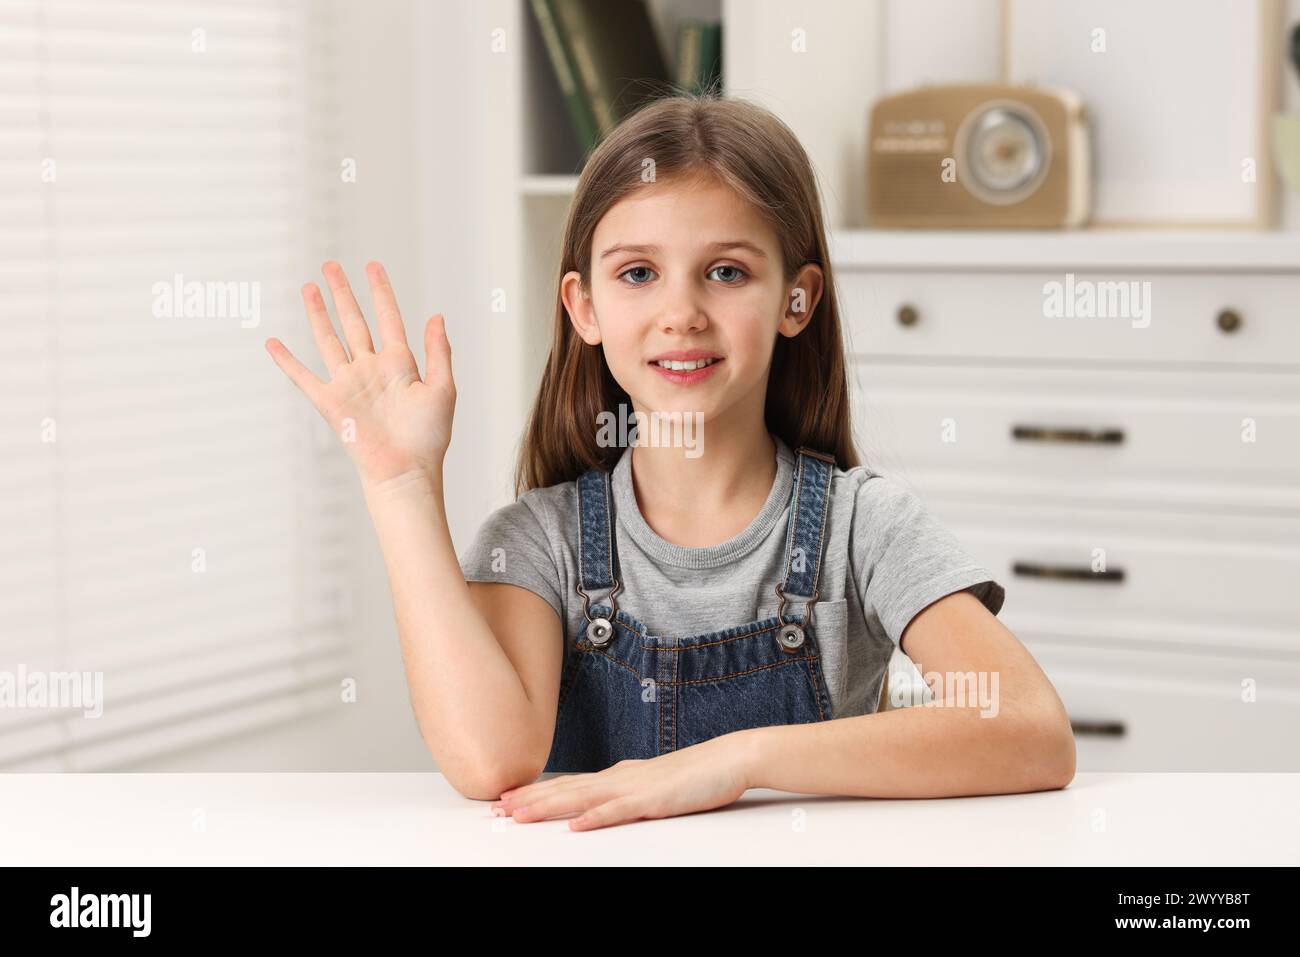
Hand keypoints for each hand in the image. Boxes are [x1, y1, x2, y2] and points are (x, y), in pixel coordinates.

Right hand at [265, 261, 454, 489]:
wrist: (405, 471)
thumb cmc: (429, 437)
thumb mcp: (443, 388)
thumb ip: (438, 352)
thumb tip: (437, 316)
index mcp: (399, 364)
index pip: (388, 317)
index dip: (381, 291)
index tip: (372, 266)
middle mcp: (371, 369)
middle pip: (353, 322)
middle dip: (342, 293)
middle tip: (330, 266)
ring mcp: (349, 384)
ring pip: (328, 339)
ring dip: (318, 313)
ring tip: (308, 287)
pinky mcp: (330, 403)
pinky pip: (303, 377)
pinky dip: (287, 361)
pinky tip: (273, 343)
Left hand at [490, 732, 755, 830]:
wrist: (729, 758)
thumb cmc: (695, 773)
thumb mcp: (652, 782)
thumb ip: (625, 789)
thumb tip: (600, 795)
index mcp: (618, 775)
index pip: (569, 785)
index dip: (536, 793)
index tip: (508, 801)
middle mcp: (619, 778)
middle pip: (566, 790)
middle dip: (530, 800)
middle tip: (497, 809)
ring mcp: (635, 788)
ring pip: (583, 798)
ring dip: (549, 807)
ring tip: (520, 815)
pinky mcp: (654, 800)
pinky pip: (620, 811)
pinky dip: (596, 818)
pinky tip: (576, 826)